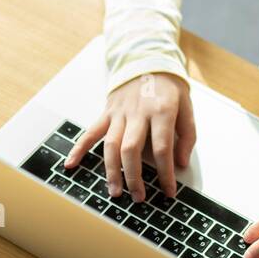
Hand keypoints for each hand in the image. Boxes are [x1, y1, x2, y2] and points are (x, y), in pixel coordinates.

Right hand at [63, 71, 195, 202]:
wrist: (147, 60)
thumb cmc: (169, 87)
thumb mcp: (187, 107)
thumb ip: (187, 135)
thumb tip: (180, 163)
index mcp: (161, 111)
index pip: (162, 148)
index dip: (165, 173)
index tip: (169, 191)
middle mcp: (137, 113)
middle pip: (131, 149)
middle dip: (134, 177)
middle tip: (139, 198)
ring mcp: (119, 113)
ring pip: (110, 145)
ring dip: (111, 171)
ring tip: (115, 192)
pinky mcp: (107, 112)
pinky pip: (91, 132)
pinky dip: (79, 148)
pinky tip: (71, 164)